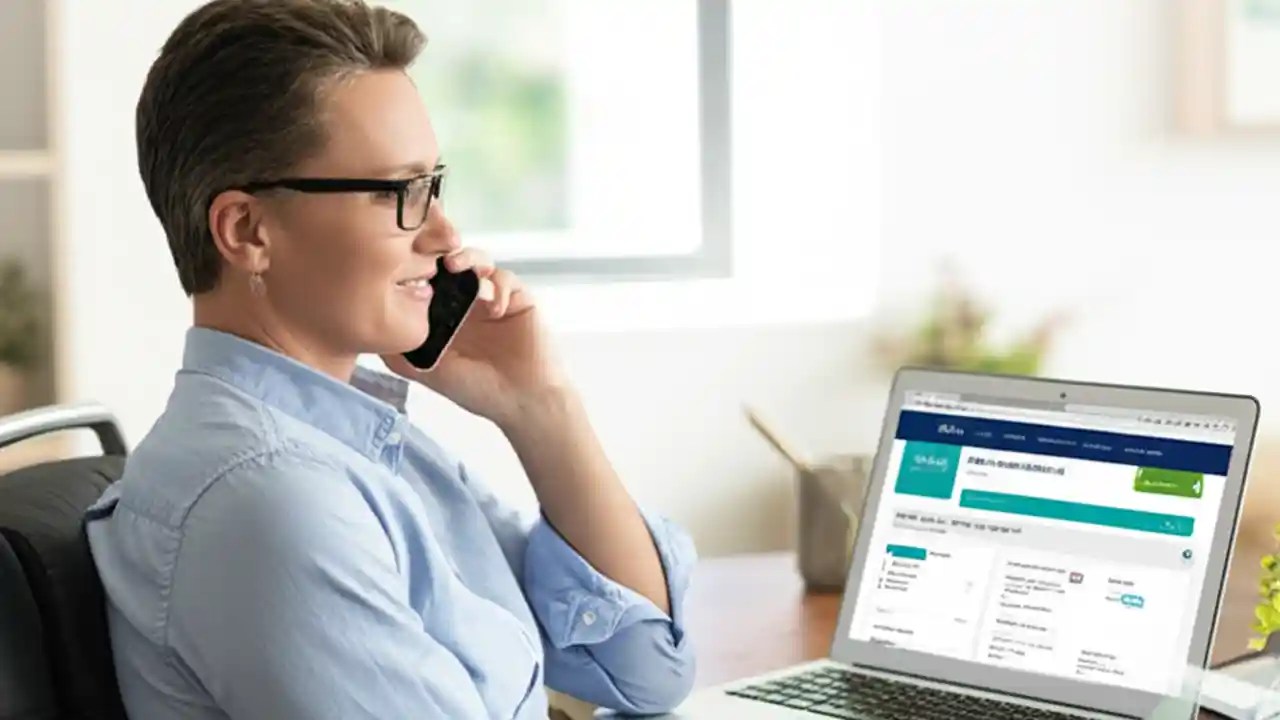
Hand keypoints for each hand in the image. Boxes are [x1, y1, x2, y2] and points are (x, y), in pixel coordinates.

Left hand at [381, 248, 569, 426]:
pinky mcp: (518, 298)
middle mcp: (467, 301)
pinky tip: (494, 307)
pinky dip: (497, 286)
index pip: (427, 279)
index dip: (417, 268)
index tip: (404, 266)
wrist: (521, 401)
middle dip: (441, 254)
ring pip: (479, 262)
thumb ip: (400, 353)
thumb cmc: (477, 389)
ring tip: (459, 269)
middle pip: (452, 262)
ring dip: (470, 260)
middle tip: (434, 259)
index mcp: (444, 314)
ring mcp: (493, 297)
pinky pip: (506, 278)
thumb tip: (368, 331)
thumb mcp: (428, 371)